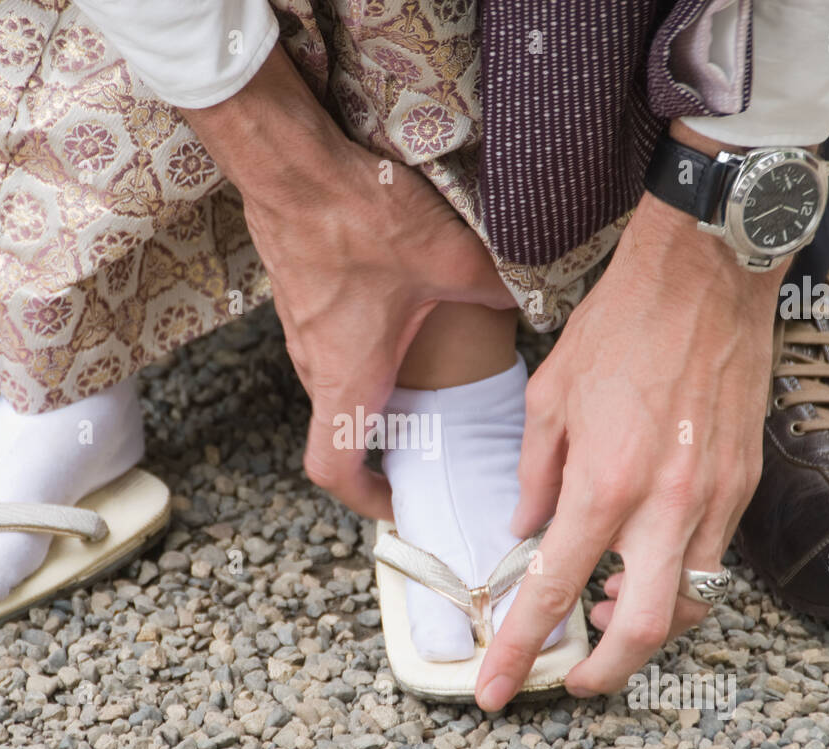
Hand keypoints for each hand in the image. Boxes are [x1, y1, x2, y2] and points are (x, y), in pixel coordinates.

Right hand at [183, 49, 512, 519]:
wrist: (290, 164)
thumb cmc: (357, 219)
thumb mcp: (452, 263)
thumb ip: (499, 292)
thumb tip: (538, 303)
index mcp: (348, 378)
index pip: (335, 471)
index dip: (367, 502)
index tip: (401, 503)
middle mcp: (315, 366)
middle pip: (337, 434)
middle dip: (380, 453)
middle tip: (428, 451)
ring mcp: (300, 334)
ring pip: (332, 391)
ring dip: (370, 403)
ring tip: (421, 392)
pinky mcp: (297, 303)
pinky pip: (326, 351)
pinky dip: (358, 362)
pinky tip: (395, 328)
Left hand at [475, 188, 786, 710]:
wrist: (708, 276)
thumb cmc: (620, 327)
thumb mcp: (548, 398)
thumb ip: (534, 478)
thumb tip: (526, 533)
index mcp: (604, 483)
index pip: (553, 591)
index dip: (517, 650)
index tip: (493, 691)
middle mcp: (666, 505)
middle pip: (641, 631)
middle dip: (603, 673)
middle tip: (572, 679)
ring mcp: (715, 498)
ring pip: (689, 606)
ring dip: (644, 629)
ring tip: (603, 610)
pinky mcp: (745, 484)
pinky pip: (715, 561)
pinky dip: (677, 584)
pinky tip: (645, 563)